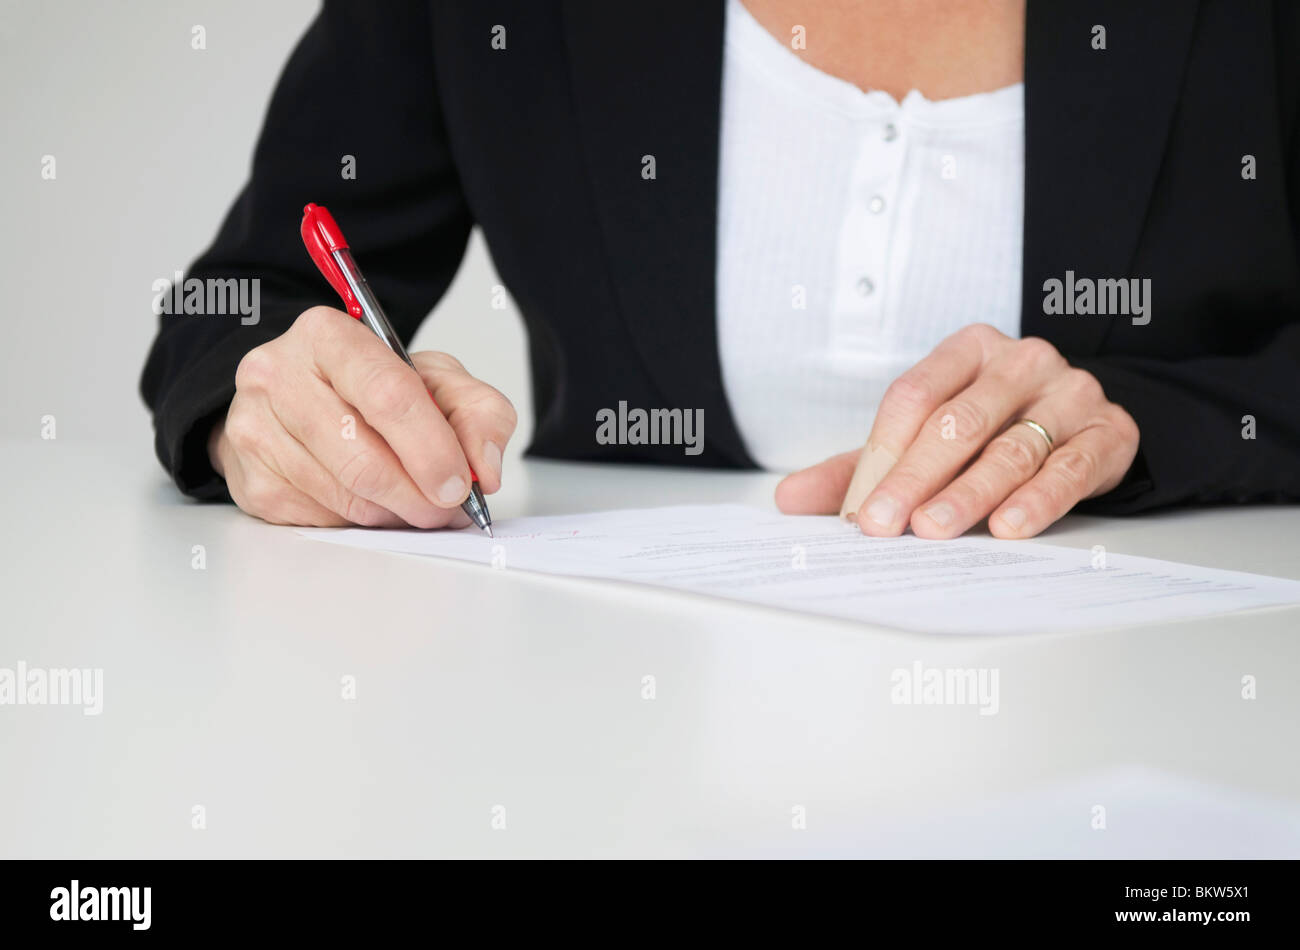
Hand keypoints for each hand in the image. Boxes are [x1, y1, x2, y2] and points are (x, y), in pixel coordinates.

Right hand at [209, 306, 516, 526]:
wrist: (304, 398)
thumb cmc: (371, 386)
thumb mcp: (435, 379)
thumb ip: (477, 412)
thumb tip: (484, 468)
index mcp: (327, 335)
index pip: (387, 395)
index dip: (431, 448)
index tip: (459, 484)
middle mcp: (277, 375)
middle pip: (362, 457)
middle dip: (417, 494)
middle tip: (446, 508)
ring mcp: (254, 429)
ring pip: (344, 495)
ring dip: (394, 512)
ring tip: (414, 502)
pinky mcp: (249, 479)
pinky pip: (322, 519)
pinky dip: (360, 521)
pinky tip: (371, 501)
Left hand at [775, 324, 1139, 538]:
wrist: (1085, 423)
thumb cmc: (991, 430)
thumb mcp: (921, 439)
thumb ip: (859, 468)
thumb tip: (788, 498)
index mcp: (968, 350)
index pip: (915, 396)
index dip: (882, 453)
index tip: (856, 506)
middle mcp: (1022, 362)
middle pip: (958, 422)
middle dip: (915, 477)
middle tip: (885, 523)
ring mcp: (1071, 393)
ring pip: (1012, 448)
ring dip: (969, 494)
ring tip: (935, 529)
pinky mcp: (1110, 432)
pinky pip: (1070, 468)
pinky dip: (1038, 499)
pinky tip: (1009, 526)